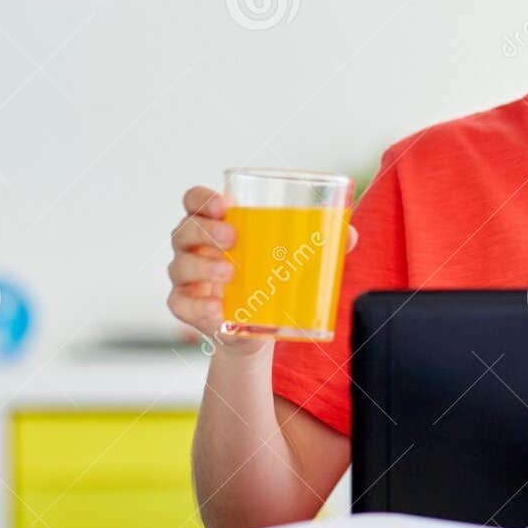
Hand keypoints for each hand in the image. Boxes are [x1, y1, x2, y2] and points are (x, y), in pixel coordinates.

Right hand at [166, 186, 357, 346]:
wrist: (260, 329)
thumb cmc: (272, 278)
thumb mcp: (292, 259)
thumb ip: (319, 243)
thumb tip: (349, 235)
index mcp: (214, 225)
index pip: (194, 201)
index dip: (201, 198)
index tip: (224, 204)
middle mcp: (192, 248)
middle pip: (183, 230)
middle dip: (205, 230)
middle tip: (234, 238)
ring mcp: (186, 279)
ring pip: (178, 266)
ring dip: (202, 266)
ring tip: (230, 272)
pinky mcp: (186, 308)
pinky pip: (180, 304)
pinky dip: (197, 306)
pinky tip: (217, 309)